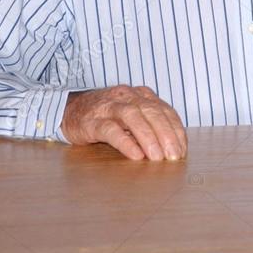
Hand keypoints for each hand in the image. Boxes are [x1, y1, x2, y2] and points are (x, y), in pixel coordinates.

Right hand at [61, 85, 186, 160]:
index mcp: (140, 95)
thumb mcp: (131, 116)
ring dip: (148, 138)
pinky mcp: (92, 121)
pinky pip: (110, 129)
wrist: (69, 110)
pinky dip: (125, 142)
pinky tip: (136, 155)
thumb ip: (149, 125)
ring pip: (132, 117)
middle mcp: (127, 96)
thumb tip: (172, 147)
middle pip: (151, 112)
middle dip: (166, 135)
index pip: (164, 110)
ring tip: (157, 158)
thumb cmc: (106, 116)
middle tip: (174, 157)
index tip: (182, 149)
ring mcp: (108, 107)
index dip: (176, 130)